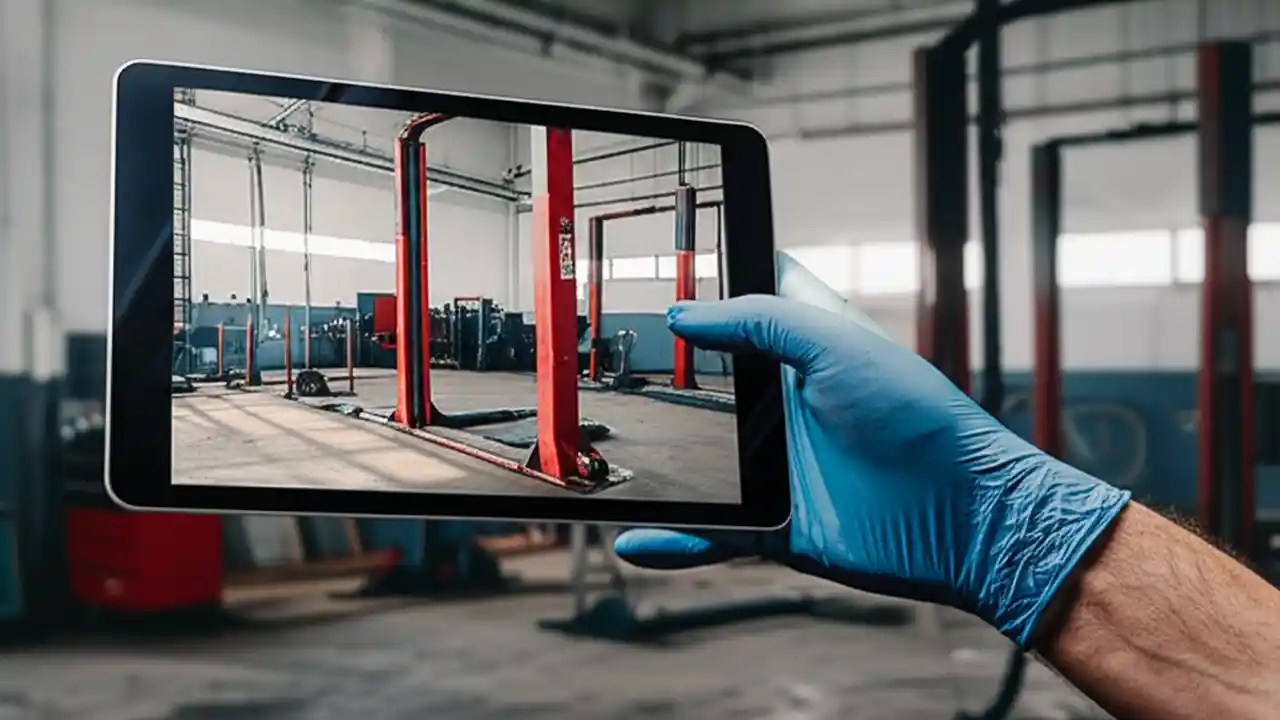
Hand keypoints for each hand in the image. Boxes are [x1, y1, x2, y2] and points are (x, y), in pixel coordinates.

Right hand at [615, 253, 1130, 645]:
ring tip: (597, 451)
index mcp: (803, 346)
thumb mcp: (838, 346)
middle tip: (594, 363)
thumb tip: (685, 312)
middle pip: (705, 381)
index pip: (746, 300)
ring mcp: (776, 465)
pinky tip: (635, 536)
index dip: (705, 284)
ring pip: (699, 461)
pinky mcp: (774, 523)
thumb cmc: (922, 419)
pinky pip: (712, 533)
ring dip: (658, 461)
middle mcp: (783, 402)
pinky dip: (673, 539)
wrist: (965, 519)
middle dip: (656, 375)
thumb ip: (761, 320)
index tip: (651, 267)